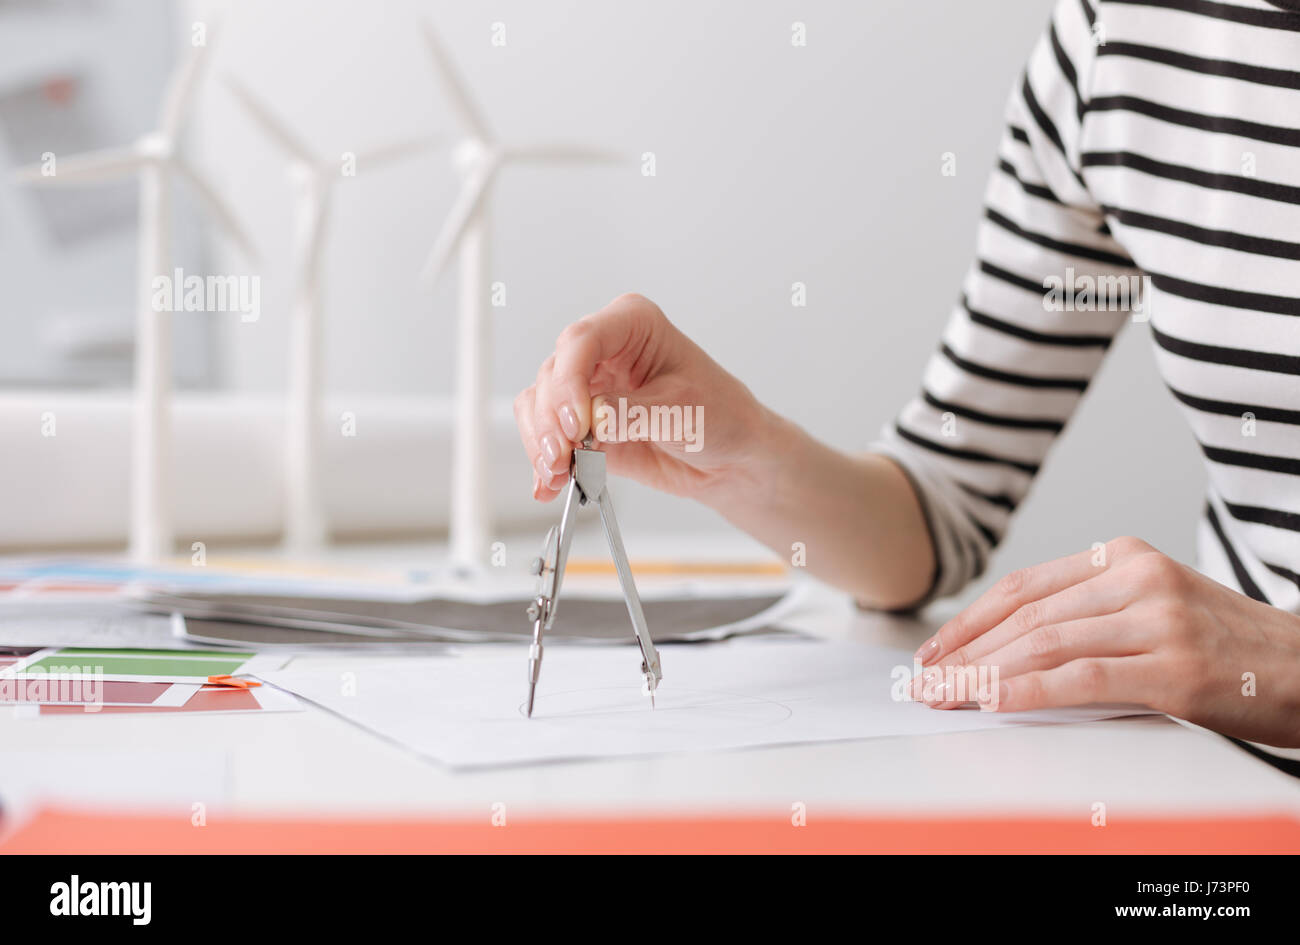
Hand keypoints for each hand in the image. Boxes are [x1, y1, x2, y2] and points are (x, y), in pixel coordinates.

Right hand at [514, 293, 771, 502]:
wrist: (730, 459)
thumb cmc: (721, 417)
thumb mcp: (680, 411)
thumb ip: (630, 413)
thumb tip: (591, 419)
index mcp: (633, 325)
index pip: (582, 340)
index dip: (570, 381)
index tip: (578, 423)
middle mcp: (604, 350)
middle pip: (552, 374)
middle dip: (552, 419)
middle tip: (564, 455)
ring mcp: (588, 387)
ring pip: (539, 404)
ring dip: (543, 442)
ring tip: (560, 472)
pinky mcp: (582, 424)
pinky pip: (546, 435)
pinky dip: (543, 460)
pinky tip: (550, 483)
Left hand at [909, 537, 1299, 747]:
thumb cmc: (1226, 646)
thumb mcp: (1153, 608)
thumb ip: (1089, 616)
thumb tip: (1006, 652)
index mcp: (1123, 556)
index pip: (1023, 588)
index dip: (969, 622)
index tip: (933, 650)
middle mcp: (1136, 578)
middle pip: (1024, 618)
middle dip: (964, 654)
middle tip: (923, 682)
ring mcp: (1157, 620)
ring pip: (1043, 645)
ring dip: (981, 676)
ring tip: (943, 697)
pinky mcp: (1176, 668)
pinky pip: (1081, 679)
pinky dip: (1025, 692)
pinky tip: (990, 703)